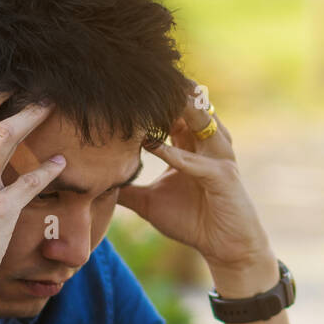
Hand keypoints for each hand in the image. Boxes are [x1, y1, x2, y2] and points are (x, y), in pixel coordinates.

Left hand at [116, 85, 270, 272]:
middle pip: (190, 108)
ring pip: (200, 124)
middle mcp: (207, 146)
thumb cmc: (193, 223)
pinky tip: (155, 147)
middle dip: (168, 93)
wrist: (226, 248)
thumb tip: (97, 187)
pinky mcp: (224, 178)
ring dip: (178, 110)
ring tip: (153, 95)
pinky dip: (177, 155)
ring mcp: (219, 158)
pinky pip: (197, 163)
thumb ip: (128, 192)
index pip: (172, 114)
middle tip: (138, 75)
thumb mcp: (150, 204)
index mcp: (191, 148)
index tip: (124, 89)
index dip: (152, 102)